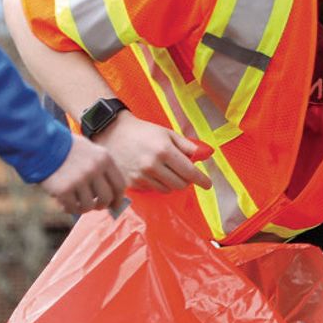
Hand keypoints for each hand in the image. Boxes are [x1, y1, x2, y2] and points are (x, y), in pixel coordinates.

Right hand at [38, 132, 127, 215]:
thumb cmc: (67, 148)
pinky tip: (64, 202)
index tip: (114, 205)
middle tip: (94, 206)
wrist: (42, 143)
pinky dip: (69, 208)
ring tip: (75, 201)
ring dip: (82, 207)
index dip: (118, 199)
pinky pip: (72, 208)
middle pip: (106, 198)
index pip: (119, 185)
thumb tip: (111, 194)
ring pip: (88, 206)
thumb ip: (101, 169)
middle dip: (101, 206)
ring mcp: (79, 180)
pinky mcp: (64, 189)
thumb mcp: (91, 151)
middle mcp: (94, 169)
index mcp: (104, 158)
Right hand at [97, 112, 211, 192]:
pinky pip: (153, 190)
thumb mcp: (167, 133)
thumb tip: (204, 155)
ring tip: (165, 170)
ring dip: (171, 182)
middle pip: (180, 184)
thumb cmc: (144, 132)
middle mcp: (153, 166)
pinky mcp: (132, 183)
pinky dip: (157, 184)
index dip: (201, 180)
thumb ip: (187, 146)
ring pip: (167, 189)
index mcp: (164, 151)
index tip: (208, 184)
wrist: (114, 134)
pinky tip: (152, 172)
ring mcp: (141, 176)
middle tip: (183, 172)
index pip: (190, 172)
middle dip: (186, 180)